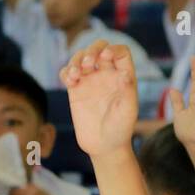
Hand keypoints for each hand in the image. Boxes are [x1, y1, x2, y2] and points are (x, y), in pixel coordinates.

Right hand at [60, 40, 138, 156]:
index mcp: (123, 76)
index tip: (105, 58)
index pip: (120, 52)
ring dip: (76, 60)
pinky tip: (69, 81)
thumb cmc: (121, 129)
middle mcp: (107, 75)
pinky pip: (67, 73)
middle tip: (88, 63)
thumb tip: (125, 74)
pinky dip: (66, 72)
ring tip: (75, 75)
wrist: (103, 145)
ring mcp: (90, 81)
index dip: (113, 49)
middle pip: (99, 49)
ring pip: (80, 58)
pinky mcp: (75, 90)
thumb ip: (128, 91)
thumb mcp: (128, 110)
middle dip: (92, 49)